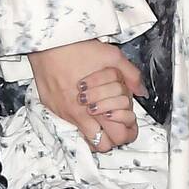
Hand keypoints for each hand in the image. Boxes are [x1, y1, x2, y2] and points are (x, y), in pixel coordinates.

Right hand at [27, 39, 146, 152]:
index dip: (128, 132)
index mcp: (96, 107)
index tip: (129, 123)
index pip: (117, 137)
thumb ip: (131, 75)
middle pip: (102, 145)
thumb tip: (141, 91)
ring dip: (95, 130)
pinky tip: (83, 106)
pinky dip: (79, 121)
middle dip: (113, 136)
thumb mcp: (112, 56)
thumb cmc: (78, 48)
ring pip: (85, 138)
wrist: (48, 43)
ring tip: (100, 115)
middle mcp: (78, 116)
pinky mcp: (52, 108)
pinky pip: (69, 125)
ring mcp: (63, 114)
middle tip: (117, 122)